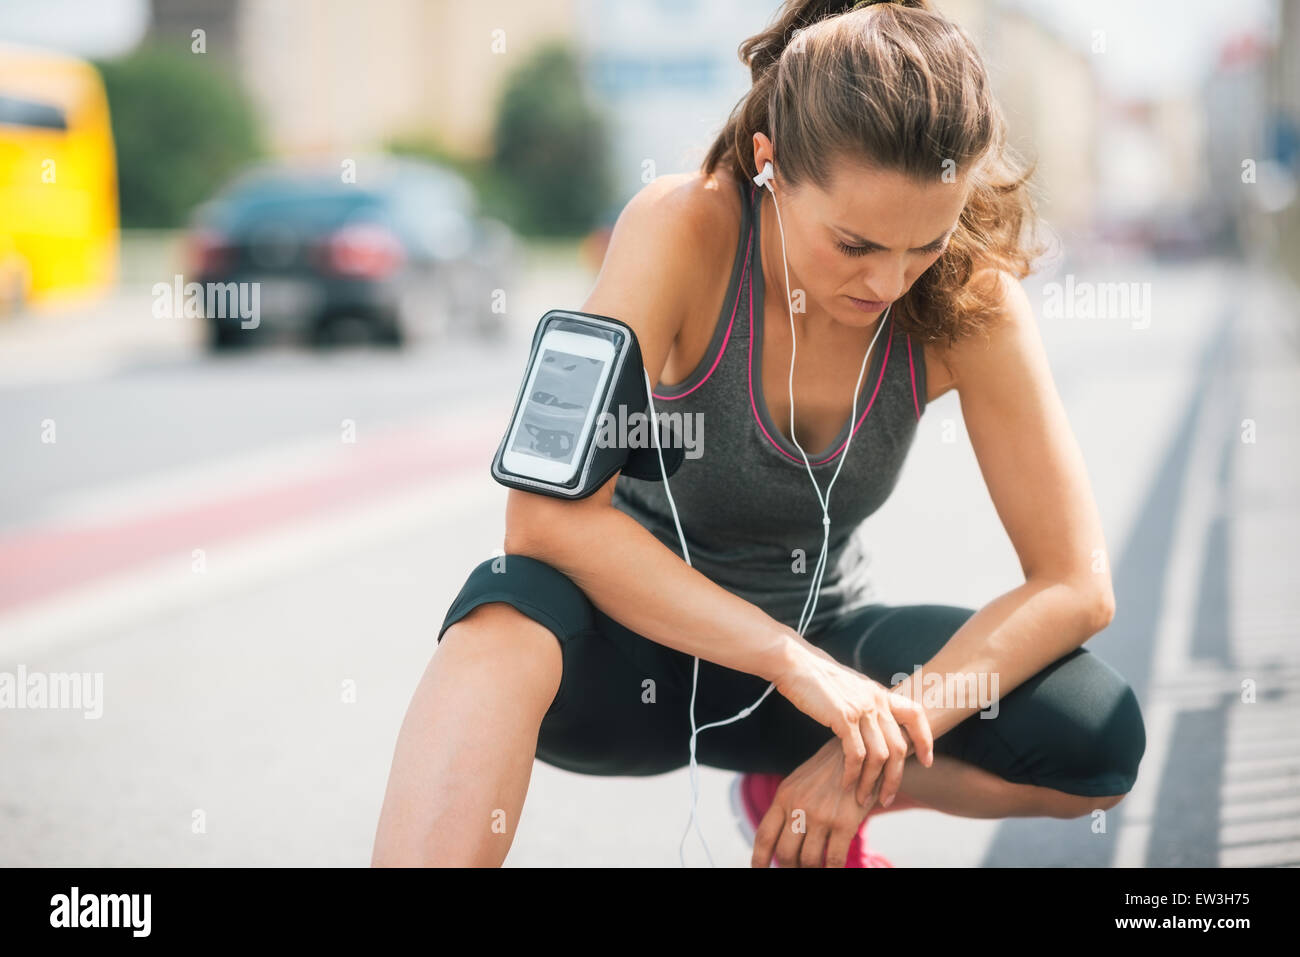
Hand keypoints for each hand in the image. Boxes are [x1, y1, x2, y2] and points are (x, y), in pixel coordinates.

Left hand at [751, 739, 877, 867]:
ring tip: (815, 867)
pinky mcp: (845, 822)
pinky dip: (832, 870)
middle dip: (789, 868)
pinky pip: (835, 860)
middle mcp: (799, 807)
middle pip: (785, 853)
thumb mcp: (800, 782)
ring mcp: (821, 815)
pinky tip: (833, 869)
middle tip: (796, 868)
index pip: (764, 836)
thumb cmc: (828, 771)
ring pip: (809, 860)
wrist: (858, 753)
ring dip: (811, 869)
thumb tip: (777, 839)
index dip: (759, 859)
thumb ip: (787, 807)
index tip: (758, 870)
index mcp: (784, 796)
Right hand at [772, 640, 933, 805]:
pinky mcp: (843, 717)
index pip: (916, 715)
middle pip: (899, 746)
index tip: (927, 760)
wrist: (795, 663)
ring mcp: (861, 709)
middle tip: (887, 797)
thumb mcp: (850, 687)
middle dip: (896, 777)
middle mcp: (876, 701)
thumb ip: (865, 703)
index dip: (925, 739)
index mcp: (880, 693)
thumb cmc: (817, 678)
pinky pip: (856, 754)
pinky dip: (853, 774)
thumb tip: (871, 722)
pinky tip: (846, 784)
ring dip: (872, 782)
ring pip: (880, 756)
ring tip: (864, 799)